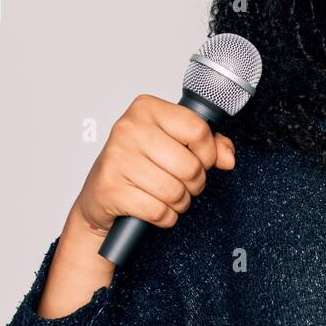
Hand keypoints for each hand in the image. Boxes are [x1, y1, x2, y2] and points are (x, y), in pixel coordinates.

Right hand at [71, 94, 235, 238]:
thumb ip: (207, 143)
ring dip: (180, 202)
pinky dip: (165, 217)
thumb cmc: (137, 166)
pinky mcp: (111, 188)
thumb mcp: (172, 144)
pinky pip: (158, 211)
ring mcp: (117, 158)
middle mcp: (129, 128)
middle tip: (185, 184)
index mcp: (146, 108)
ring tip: (171, 197)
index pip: (198, 129)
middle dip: (196, 183)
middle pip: (190, 165)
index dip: (209, 153)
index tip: (203, 161)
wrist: (98, 196)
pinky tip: (157, 209)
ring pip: (175, 190)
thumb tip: (228, 157)